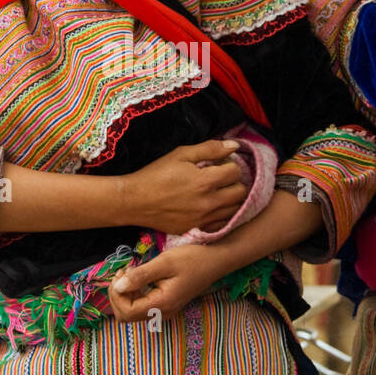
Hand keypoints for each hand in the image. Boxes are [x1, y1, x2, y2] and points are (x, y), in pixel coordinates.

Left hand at [108, 243, 223, 323]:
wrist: (214, 261)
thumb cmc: (192, 259)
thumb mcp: (164, 263)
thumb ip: (140, 276)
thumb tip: (119, 286)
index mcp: (162, 304)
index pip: (127, 311)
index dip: (117, 294)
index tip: (121, 272)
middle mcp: (162, 313)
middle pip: (126, 316)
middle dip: (118, 296)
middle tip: (123, 273)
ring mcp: (164, 311)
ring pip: (132, 314)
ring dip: (124, 296)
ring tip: (130, 274)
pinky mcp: (165, 306)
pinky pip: (141, 308)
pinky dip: (133, 295)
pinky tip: (138, 279)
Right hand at [121, 140, 247, 234]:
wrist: (134, 201)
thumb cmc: (156, 174)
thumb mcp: (181, 154)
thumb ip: (210, 149)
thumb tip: (234, 145)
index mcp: (206, 181)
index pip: (236, 172)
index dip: (229, 164)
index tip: (218, 164)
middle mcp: (209, 203)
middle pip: (241, 192)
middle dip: (234, 182)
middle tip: (220, 178)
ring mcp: (203, 219)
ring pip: (235, 210)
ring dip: (231, 199)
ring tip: (217, 192)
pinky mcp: (197, 229)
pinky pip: (222, 224)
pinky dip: (222, 215)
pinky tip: (211, 207)